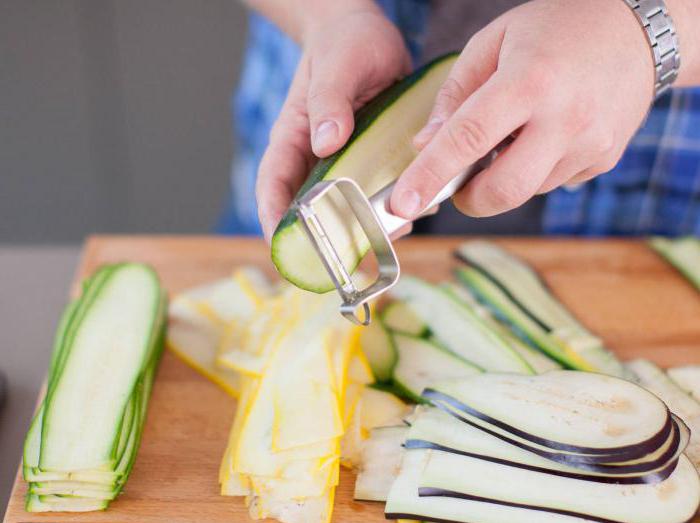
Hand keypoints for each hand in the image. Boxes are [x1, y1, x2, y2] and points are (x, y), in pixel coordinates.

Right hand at [256, 5, 410, 241]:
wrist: (367, 35)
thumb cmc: (344, 45)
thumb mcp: (338, 67)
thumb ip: (330, 102)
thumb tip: (326, 143)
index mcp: (294, 138)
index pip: (274, 185)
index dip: (274, 220)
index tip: (284, 249)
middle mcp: (315, 158)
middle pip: (311, 209)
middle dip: (328, 239)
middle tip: (351, 262)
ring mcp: (343, 164)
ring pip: (346, 208)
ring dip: (368, 227)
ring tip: (396, 235)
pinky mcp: (370, 162)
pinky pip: (376, 193)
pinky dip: (393, 207)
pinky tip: (417, 211)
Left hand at [390, 0, 656, 219]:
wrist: (638, 28)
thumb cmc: (554, 30)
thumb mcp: (493, 43)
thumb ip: (454, 97)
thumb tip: (424, 146)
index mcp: (529, 81)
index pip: (468, 140)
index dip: (429, 177)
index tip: (402, 206)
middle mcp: (565, 118)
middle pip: (502, 190)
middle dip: (468, 199)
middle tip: (459, 184)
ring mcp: (590, 143)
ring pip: (526, 190)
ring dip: (504, 177)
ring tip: (515, 134)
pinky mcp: (604, 159)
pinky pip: (552, 183)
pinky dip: (534, 170)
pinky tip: (544, 135)